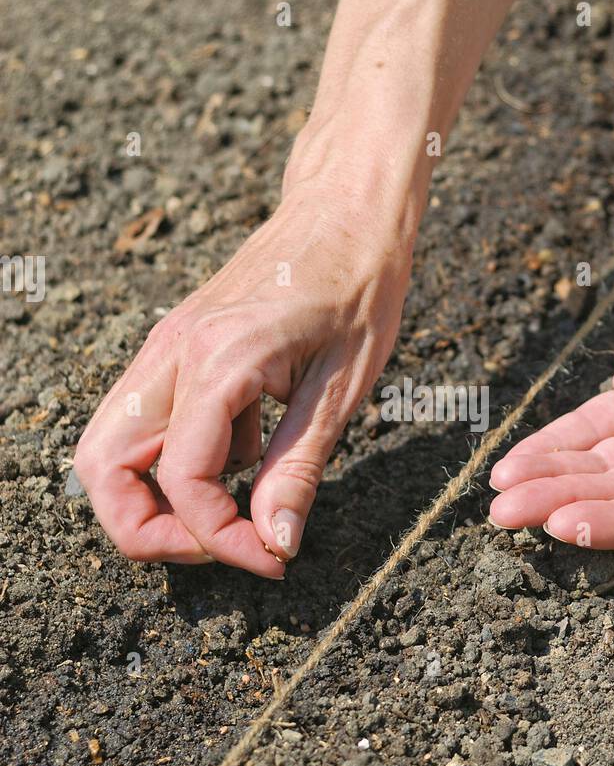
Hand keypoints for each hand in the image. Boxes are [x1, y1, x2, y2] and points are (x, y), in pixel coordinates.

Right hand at [74, 170, 411, 577]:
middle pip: (101, 471)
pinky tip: (248, 454)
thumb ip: (299, 470)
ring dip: (153, 497)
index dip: (223, 538)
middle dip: (149, 529)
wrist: (349, 207)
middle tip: (223, 544)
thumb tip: (275, 544)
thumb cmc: (359, 286)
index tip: (274, 557)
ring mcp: (165, 349)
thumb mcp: (343, 389)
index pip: (183, 481)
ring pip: (110, 448)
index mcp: (216, 362)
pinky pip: (146, 423)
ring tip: (231, 510)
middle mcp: (171, 355)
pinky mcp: (176, 349)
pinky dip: (176, 461)